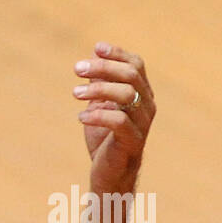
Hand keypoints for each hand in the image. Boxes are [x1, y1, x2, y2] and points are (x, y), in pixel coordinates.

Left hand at [73, 42, 154, 193]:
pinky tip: (81, 118)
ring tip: (74, 94)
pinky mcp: (133, 141)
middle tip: (76, 69)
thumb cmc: (104, 139)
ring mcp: (142, 123)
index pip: (136, 65)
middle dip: (103, 68)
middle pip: (131, 75)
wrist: (109, 174)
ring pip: (128, 94)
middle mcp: (147, 105)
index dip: (117, 54)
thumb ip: (99, 83)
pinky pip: (119, 121)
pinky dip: (98, 116)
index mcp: (142, 94)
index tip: (95, 48)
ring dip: (99, 90)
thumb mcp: (99, 106)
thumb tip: (94, 53)